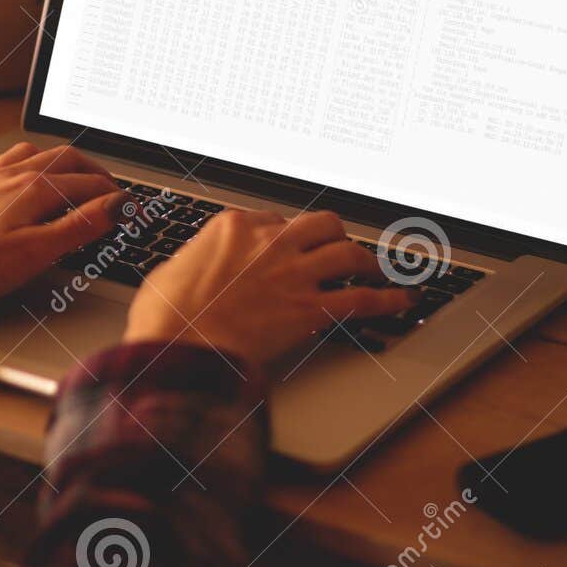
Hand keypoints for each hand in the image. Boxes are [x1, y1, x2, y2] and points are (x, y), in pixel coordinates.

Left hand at [0, 143, 130, 310]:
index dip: (115, 192)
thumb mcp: (34, 252)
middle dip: (91, 169)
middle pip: (62, 158)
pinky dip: (19, 166)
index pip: (87, 180)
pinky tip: (13, 177)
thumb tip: (117, 205)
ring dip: (56, 161)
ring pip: (30, 156)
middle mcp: (10, 176)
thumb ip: (79, 226)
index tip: (131, 206)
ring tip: (69, 174)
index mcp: (33, 188)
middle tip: (109, 188)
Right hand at [125, 209, 415, 368]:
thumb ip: (196, 262)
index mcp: (234, 227)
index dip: (281, 236)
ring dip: (367, 260)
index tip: (285, 248)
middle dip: (332, 234)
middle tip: (337, 246)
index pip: (271, 219)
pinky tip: (402, 301)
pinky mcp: (311, 310)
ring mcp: (294, 274)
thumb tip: (198, 271)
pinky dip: (388, 299)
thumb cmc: (164, 316)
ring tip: (377, 269)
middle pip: (320, 224)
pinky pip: (362, 298)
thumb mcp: (169, 271)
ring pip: (349, 252)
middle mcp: (270, 242)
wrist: (177, 347)